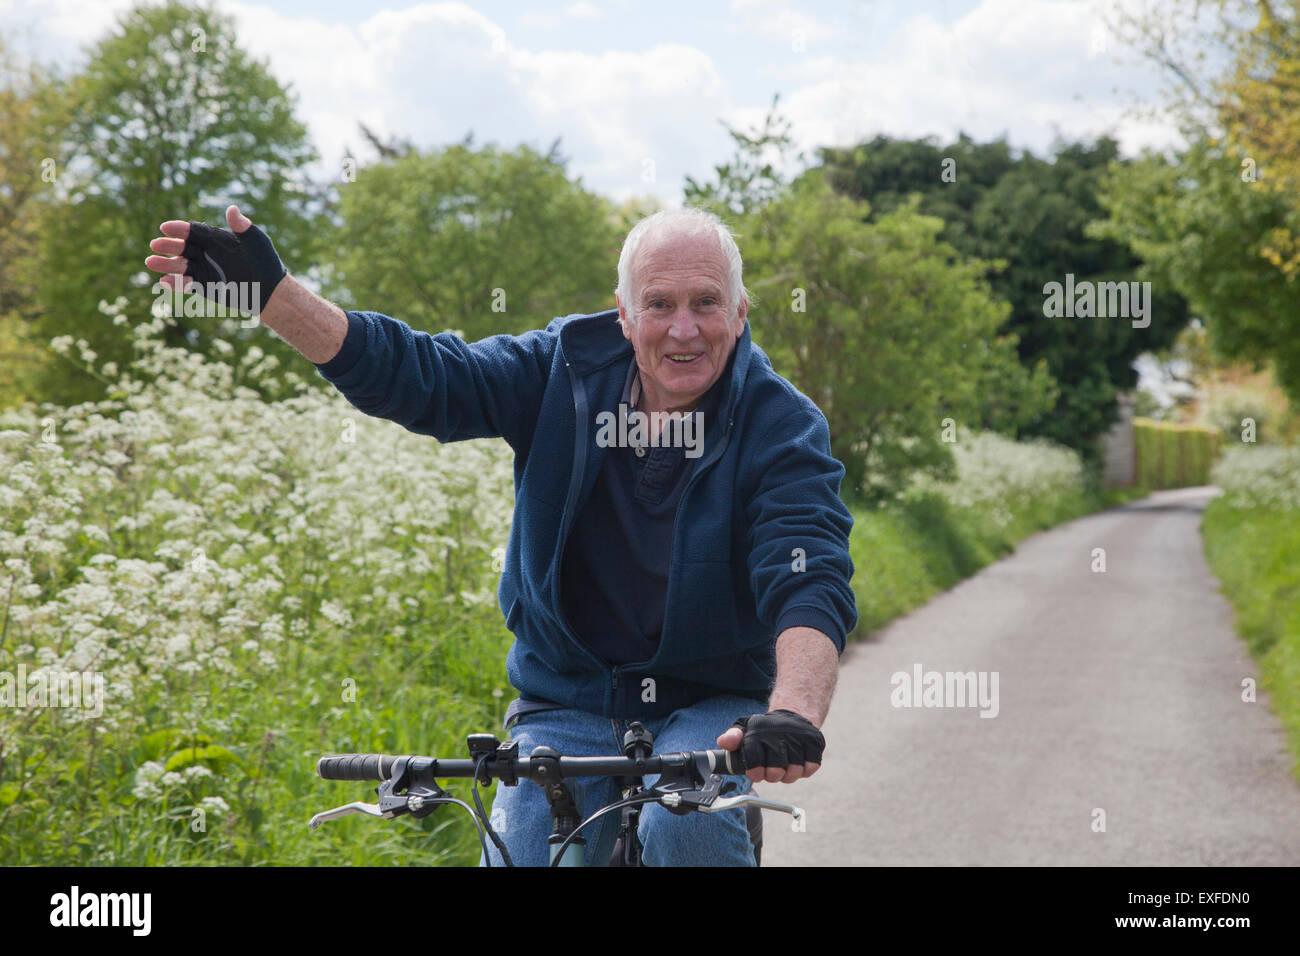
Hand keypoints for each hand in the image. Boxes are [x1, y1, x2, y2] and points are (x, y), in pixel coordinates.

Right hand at [145, 204, 286, 312]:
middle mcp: (205, 252)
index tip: (166, 228)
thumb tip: (232, 209)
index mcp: (214, 238)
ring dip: (165, 264)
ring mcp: (202, 269)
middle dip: (168, 246)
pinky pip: (186, 284)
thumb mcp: (255, 241)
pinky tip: (166, 282)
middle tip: (155, 245)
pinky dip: (176, 284)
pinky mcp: (203, 285)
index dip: (179, 229)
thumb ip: (243, 226)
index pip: (193, 231)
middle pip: (182, 247)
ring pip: (179, 265)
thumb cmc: (265, 260)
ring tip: (151, 262)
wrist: (269, 288)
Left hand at [716, 709, 823, 783]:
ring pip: (795, 771)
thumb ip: (732, 737)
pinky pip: (811, 766)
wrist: (791, 716)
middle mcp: (779, 732)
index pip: (755, 761)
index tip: (756, 773)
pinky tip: (798, 761)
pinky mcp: (815, 741)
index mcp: (758, 731)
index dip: (755, 773)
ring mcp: (799, 736)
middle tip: (772, 771)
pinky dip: (805, 769)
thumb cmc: (764, 729)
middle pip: (775, 772)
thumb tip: (724, 742)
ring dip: (789, 774)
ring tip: (785, 766)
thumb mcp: (745, 729)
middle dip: (772, 776)